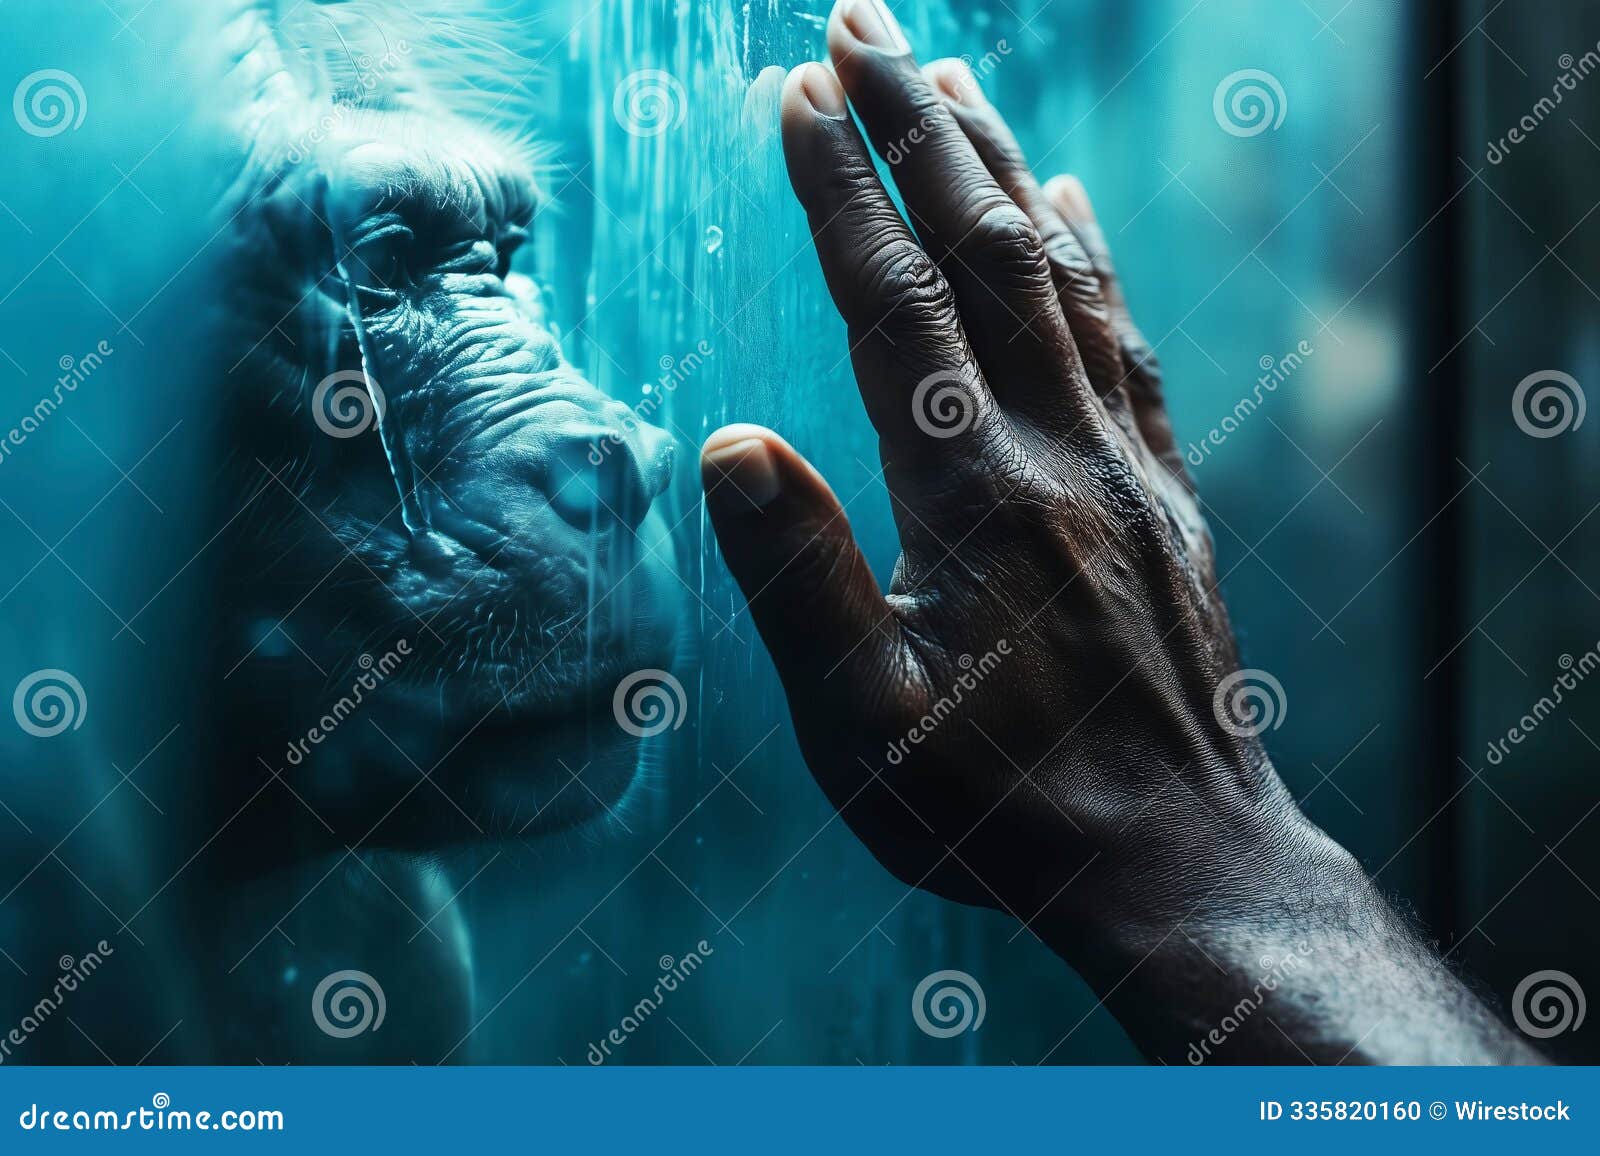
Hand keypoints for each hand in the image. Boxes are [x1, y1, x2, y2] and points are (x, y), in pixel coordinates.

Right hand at [701, 0, 1321, 947]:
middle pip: (983, 250)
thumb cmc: (1004, 809)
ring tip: (954, 78)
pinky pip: (1124, 342)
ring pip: (1059, 277)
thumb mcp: (867, 727)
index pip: (896, 303)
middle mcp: (1058, 452)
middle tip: (864, 20)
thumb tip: (731, 444)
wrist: (1177, 858)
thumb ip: (800, 581)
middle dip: (918, 126)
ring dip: (1002, 167)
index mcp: (974, 496)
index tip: (799, 91)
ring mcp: (1122, 465)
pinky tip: (1067, 205)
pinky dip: (1088, 257)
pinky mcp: (1160, 492)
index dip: (844, 190)